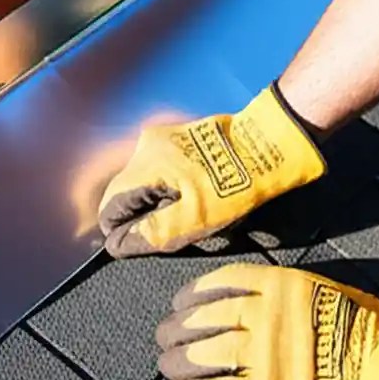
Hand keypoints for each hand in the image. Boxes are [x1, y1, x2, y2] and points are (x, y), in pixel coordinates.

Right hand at [97, 85, 325, 257]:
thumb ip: (152, 233)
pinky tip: (193, 192)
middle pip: (123, 193)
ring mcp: (161, 137)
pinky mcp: (178, 135)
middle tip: (172, 228)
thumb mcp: (196, 220)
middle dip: (140, 215)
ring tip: (186, 210)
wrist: (270, 145)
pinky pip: (158, 167)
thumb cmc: (237, 185)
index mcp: (145, 167)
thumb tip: (118, 244)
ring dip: (154, 200)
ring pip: (141, 180)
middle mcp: (145, 147)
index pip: (109, 207)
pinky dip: (167, 184)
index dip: (120, 231)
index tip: (140, 244)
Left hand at [155, 263, 378, 379]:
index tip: (178, 304)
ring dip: (177, 363)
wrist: (376, 352)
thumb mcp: (312, 283)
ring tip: (165, 367)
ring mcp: (265, 349)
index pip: (217, 284)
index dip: (191, 295)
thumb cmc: (352, 317)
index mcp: (275, 283)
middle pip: (202, 320)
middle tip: (163, 338)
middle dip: (175, 331)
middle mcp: (264, 312)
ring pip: (204, 354)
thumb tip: (236, 296)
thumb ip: (274, 288)